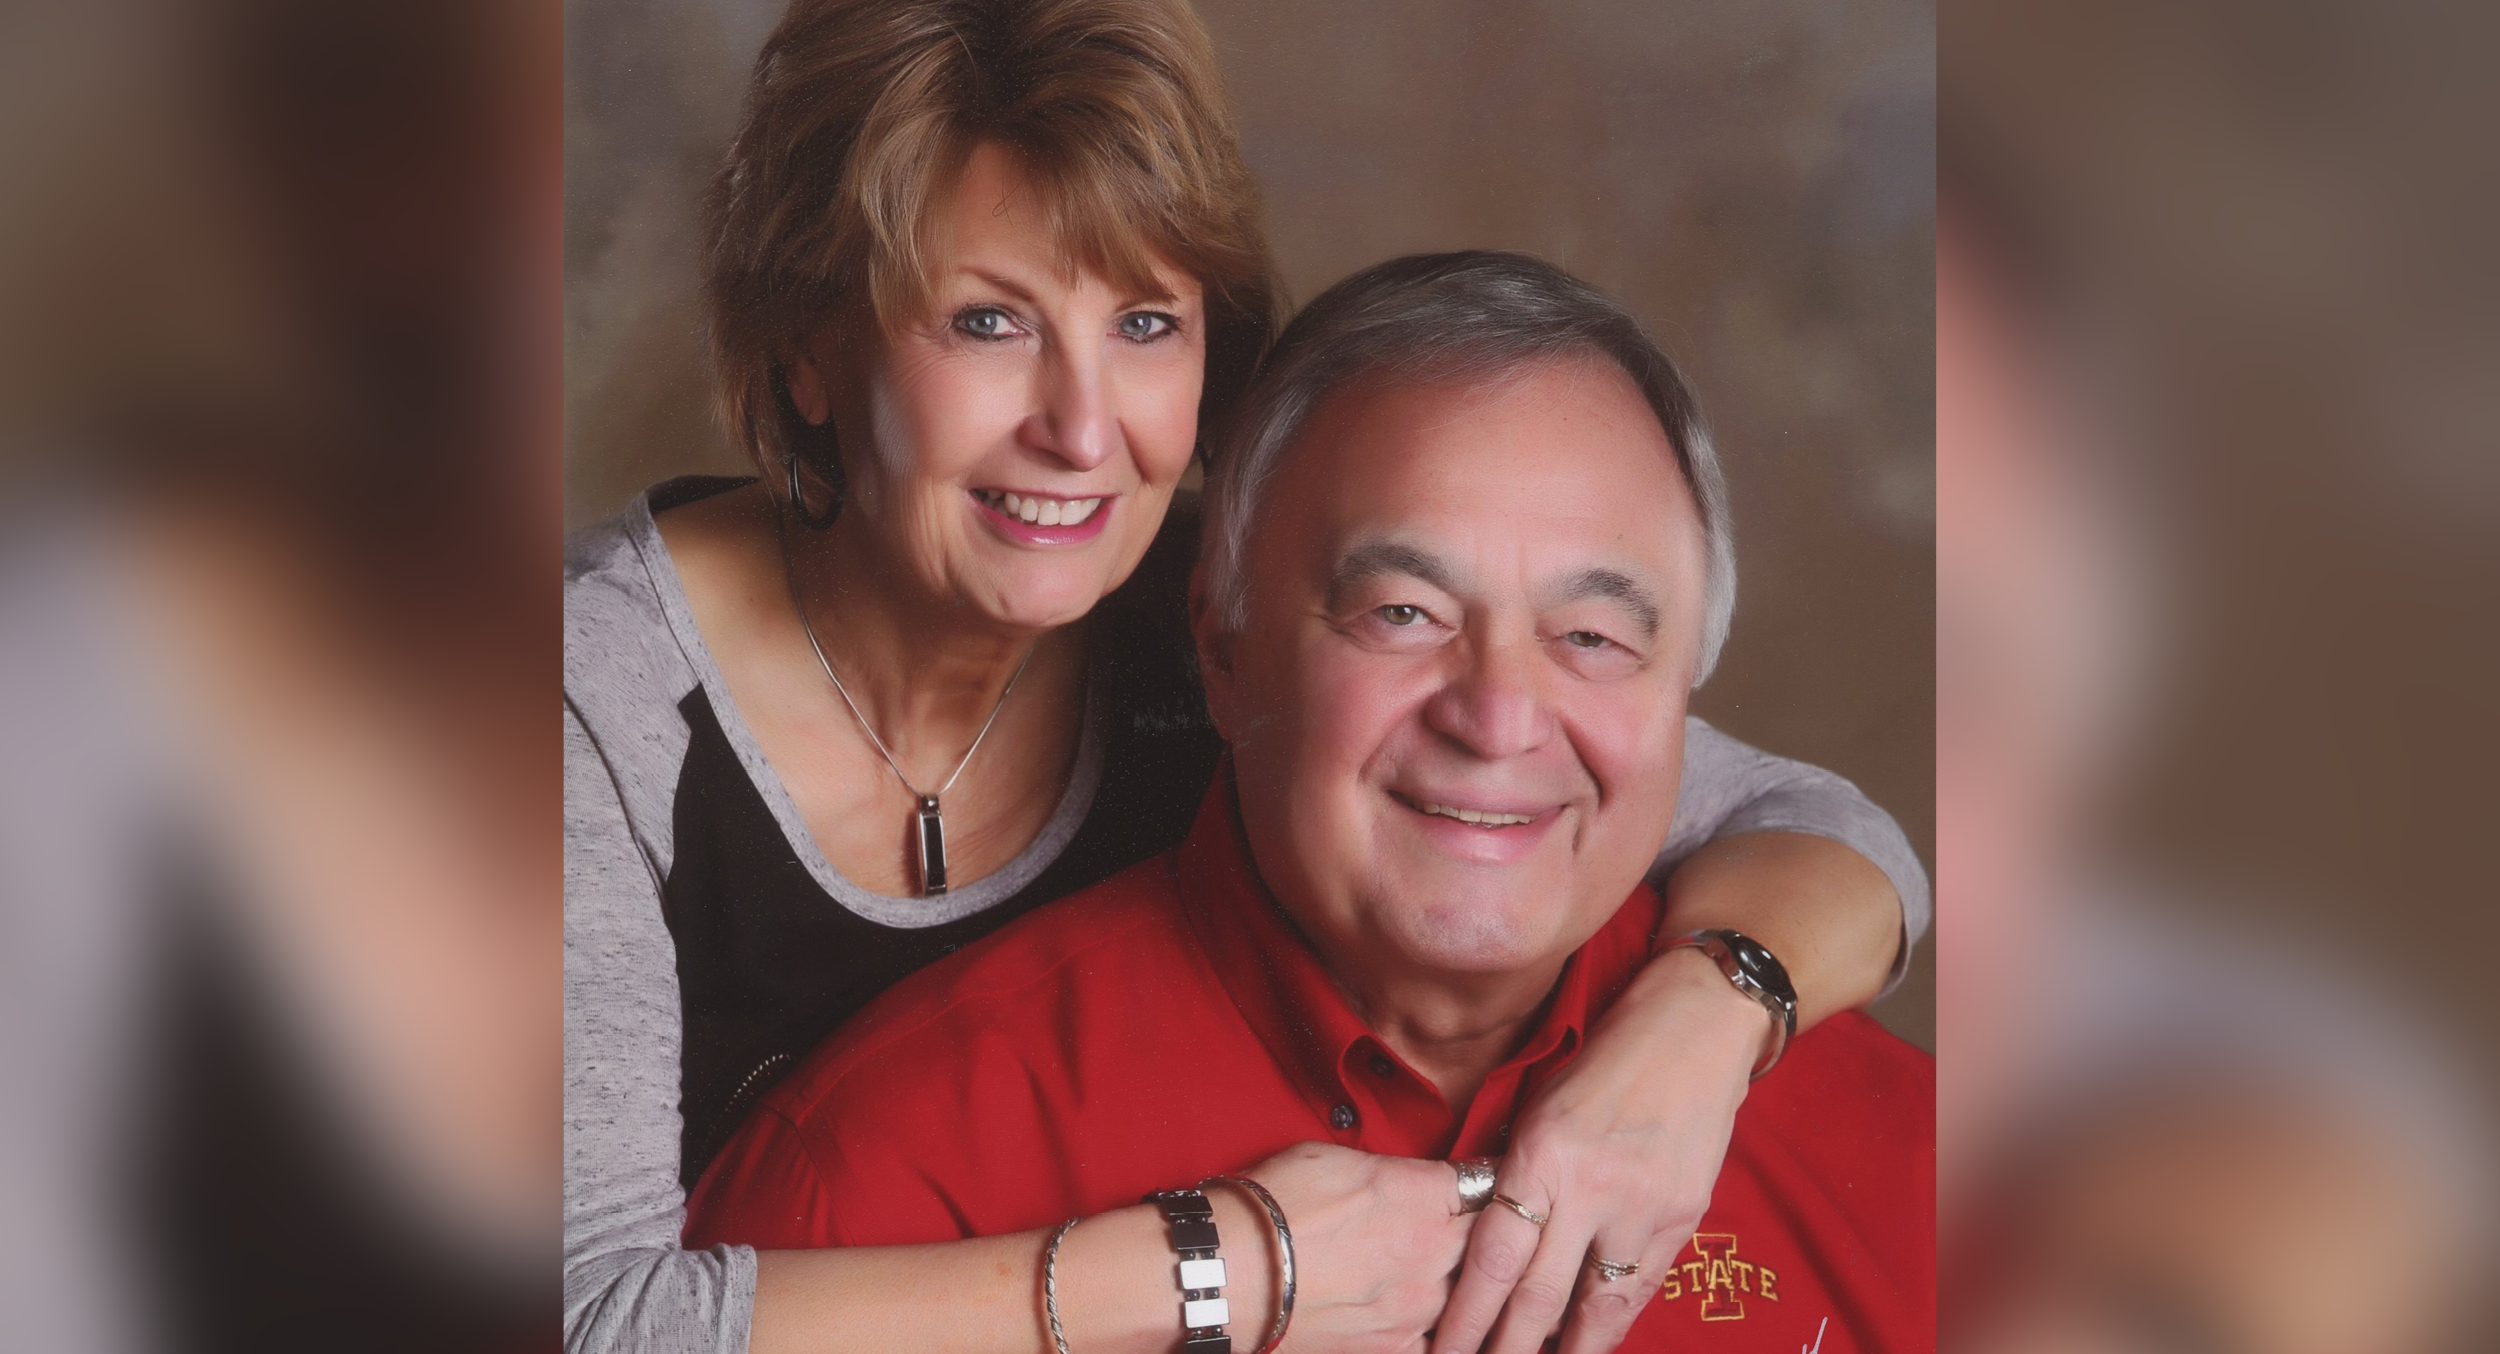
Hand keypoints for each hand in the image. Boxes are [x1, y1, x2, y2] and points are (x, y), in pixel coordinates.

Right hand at [1234, 1141, 1475, 1353]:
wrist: (1231, 1270)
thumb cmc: (1272, 1208)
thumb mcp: (1337, 1158)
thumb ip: (1393, 1172)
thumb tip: (1409, 1180)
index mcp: (1422, 1194)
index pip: (1485, 1184)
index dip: (1484, 1186)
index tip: (1485, 1189)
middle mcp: (1432, 1250)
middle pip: (1489, 1242)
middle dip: (1482, 1236)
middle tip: (1469, 1233)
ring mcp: (1418, 1305)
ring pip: (1471, 1294)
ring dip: (1463, 1285)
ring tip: (1441, 1278)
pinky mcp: (1395, 1347)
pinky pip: (1440, 1341)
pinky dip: (1439, 1330)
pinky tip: (1434, 1322)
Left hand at [1430, 947, 1764, 1353]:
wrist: (1698, 1026)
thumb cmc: (1607, 1056)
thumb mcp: (1542, 1106)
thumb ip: (1519, 1173)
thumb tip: (1489, 1240)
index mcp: (1542, 1154)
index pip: (1494, 1258)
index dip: (1467, 1317)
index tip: (1447, 1351)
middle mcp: (1590, 1187)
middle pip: (1538, 1296)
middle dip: (1504, 1350)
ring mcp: (1642, 1207)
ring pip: (1594, 1306)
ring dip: (1563, 1351)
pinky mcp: (1682, 1216)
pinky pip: (1640, 1288)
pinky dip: (1611, 1323)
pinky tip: (1590, 1344)